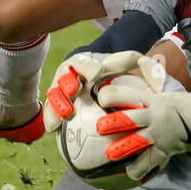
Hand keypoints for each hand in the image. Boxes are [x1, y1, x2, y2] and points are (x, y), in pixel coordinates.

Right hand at [41, 50, 164, 132]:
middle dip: (66, 83)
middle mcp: (67, 77)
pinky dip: (51, 120)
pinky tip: (55, 128)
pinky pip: (50, 114)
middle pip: (62, 77)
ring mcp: (60, 93)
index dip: (86, 66)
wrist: (103, 94)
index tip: (96, 74)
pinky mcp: (55, 109)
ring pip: (53, 96)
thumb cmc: (114, 79)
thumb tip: (141, 61)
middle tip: (75, 90)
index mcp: (81, 64)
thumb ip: (131, 61)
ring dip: (57, 104)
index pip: (81, 62)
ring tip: (66, 113)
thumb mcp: (125, 68)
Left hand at [94, 86, 190, 181]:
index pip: (130, 95)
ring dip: (124, 147)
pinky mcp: (165, 149)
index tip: (100, 96)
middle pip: (131, 118)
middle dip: (116, 122)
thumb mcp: (168, 89)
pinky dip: (140, 168)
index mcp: (153, 101)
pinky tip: (130, 172)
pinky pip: (151, 161)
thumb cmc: (183, 104)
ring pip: (139, 141)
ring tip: (110, 153)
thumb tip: (138, 62)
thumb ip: (151, 81)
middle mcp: (154, 117)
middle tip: (100, 126)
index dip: (113, 95)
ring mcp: (159, 135)